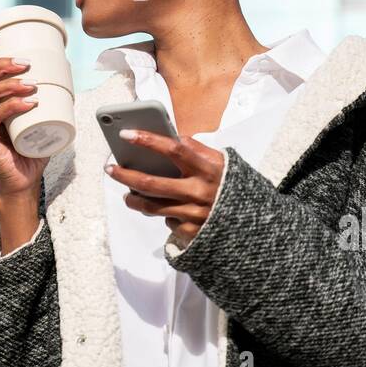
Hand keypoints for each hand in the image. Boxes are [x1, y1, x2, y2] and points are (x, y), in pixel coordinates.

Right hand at [0, 36, 49, 196]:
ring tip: (31, 84)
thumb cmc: (31, 148)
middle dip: (1, 65)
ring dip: (9, 84)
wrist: (24, 181)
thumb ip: (46, 96)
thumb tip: (65, 70)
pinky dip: (11, 107)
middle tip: (26, 63)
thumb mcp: (39, 116)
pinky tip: (28, 104)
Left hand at [105, 130, 225, 242]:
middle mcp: (200, 191)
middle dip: (125, 174)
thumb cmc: (232, 187)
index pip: (173, 149)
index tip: (126, 134)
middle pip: (151, 182)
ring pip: (151, 205)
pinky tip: (167, 210)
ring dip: (133, 198)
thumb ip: (198, 151)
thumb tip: (169, 138)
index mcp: (209, 168)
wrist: (255, 226)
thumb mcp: (224, 163)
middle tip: (110, 168)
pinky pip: (167, 221)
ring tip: (126, 193)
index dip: (148, 140)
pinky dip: (164, 213)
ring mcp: (194, 214)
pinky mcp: (191, 232)